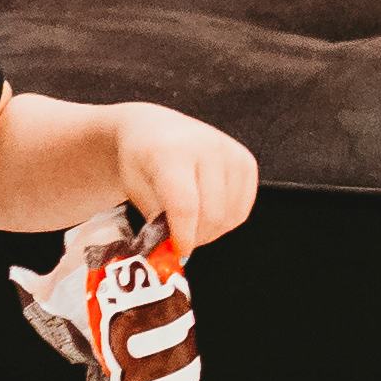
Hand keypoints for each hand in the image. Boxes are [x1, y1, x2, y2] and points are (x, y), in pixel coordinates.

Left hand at [111, 103, 258, 259]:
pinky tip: (207, 214)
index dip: (184, 234)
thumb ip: (154, 220)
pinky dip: (226, 221)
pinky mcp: (246, 161)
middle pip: (212, 213)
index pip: (185, 204)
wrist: (156, 128)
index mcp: (171, 152)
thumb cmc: (141, 158)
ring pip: (230, 215)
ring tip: (191, 225)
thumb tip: (172, 250)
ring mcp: (230, 153)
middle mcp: (206, 147)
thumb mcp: (134, 188)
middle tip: (180, 241)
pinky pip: (242, 208)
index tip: (178, 251)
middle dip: (196, 237)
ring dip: (211, 231)